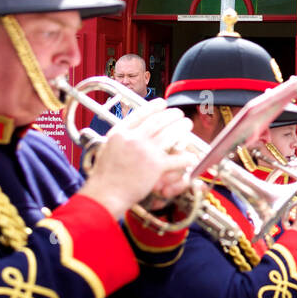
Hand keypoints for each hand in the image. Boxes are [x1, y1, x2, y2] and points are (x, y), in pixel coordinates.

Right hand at [79, 99, 194, 219]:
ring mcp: (145, 151)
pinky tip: (191, 156)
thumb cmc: (104, 176)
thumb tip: (130, 129)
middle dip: (173, 115)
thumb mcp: (107, 148)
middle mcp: (133, 138)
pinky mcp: (155, 166)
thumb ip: (120, 137)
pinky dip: (187, 157)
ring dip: (182, 128)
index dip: (155, 107)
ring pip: (170, 133)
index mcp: (119, 133)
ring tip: (187, 125)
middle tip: (180, 114)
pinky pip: (177, 158)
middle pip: (159, 121)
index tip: (163, 103)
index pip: (141, 113)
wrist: (105, 194)